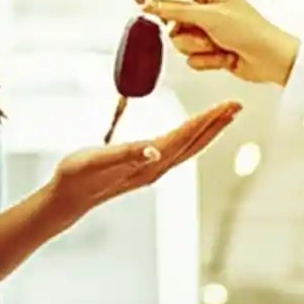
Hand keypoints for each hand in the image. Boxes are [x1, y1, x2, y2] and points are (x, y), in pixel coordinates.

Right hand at [45, 101, 241, 221]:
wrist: (67, 198)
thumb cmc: (77, 176)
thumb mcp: (96, 160)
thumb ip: (125, 154)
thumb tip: (155, 150)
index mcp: (148, 162)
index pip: (185, 137)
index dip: (206, 120)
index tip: (226, 105)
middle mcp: (156, 168)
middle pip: (194, 143)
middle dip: (216, 123)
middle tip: (236, 105)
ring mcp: (153, 170)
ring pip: (189, 148)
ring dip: (208, 131)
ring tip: (224, 115)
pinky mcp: (146, 169)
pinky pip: (178, 151)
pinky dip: (192, 137)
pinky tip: (193, 131)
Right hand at [135, 0, 299, 84]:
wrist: (270, 60)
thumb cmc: (248, 31)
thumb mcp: (208, 16)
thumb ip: (175, 10)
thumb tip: (149, 3)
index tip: (139, 0)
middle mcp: (208, 7)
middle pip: (174, 15)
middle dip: (183, 28)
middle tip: (196, 31)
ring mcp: (208, 30)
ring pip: (180, 39)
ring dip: (196, 46)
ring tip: (216, 45)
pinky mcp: (210, 50)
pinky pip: (191, 56)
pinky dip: (206, 59)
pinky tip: (224, 58)